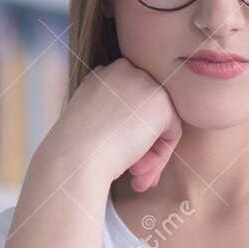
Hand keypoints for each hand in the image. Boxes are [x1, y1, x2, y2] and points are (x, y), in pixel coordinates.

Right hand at [37, 59, 182, 191]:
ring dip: (151, 154)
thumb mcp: (91, 120)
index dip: (127, 132)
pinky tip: (138, 170)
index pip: (129, 101)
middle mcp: (124, 69)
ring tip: (136, 178)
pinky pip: (173, 131)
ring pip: (161, 121)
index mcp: (103, 73)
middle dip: (143, 144)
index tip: (119, 154)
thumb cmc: (76, 149)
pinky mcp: (161, 102)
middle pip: (147, 109)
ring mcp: (144, 82)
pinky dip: (160, 156)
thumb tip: (140, 127)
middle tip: (133, 172)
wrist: (75, 157)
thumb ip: (114, 113)